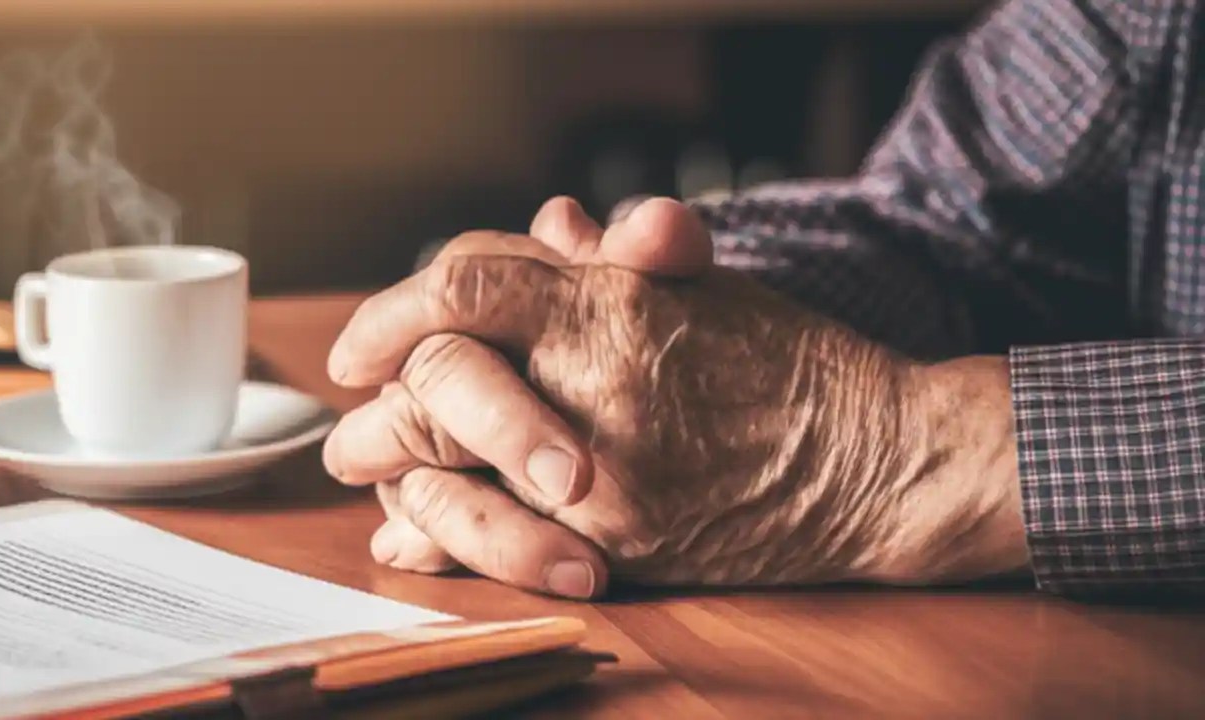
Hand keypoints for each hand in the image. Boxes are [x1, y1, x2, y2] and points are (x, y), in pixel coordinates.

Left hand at [325, 198, 1028, 595]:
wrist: (873, 462)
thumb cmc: (792, 362)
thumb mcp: (704, 285)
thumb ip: (610, 258)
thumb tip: (545, 223)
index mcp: (612, 308)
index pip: (465, 286)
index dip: (396, 306)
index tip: (365, 337)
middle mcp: (594, 391)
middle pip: (438, 383)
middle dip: (378, 398)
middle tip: (351, 411)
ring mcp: (603, 478)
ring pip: (450, 476)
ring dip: (393, 475)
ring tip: (370, 475)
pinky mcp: (619, 546)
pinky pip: (498, 550)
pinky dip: (439, 544)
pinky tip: (410, 539)